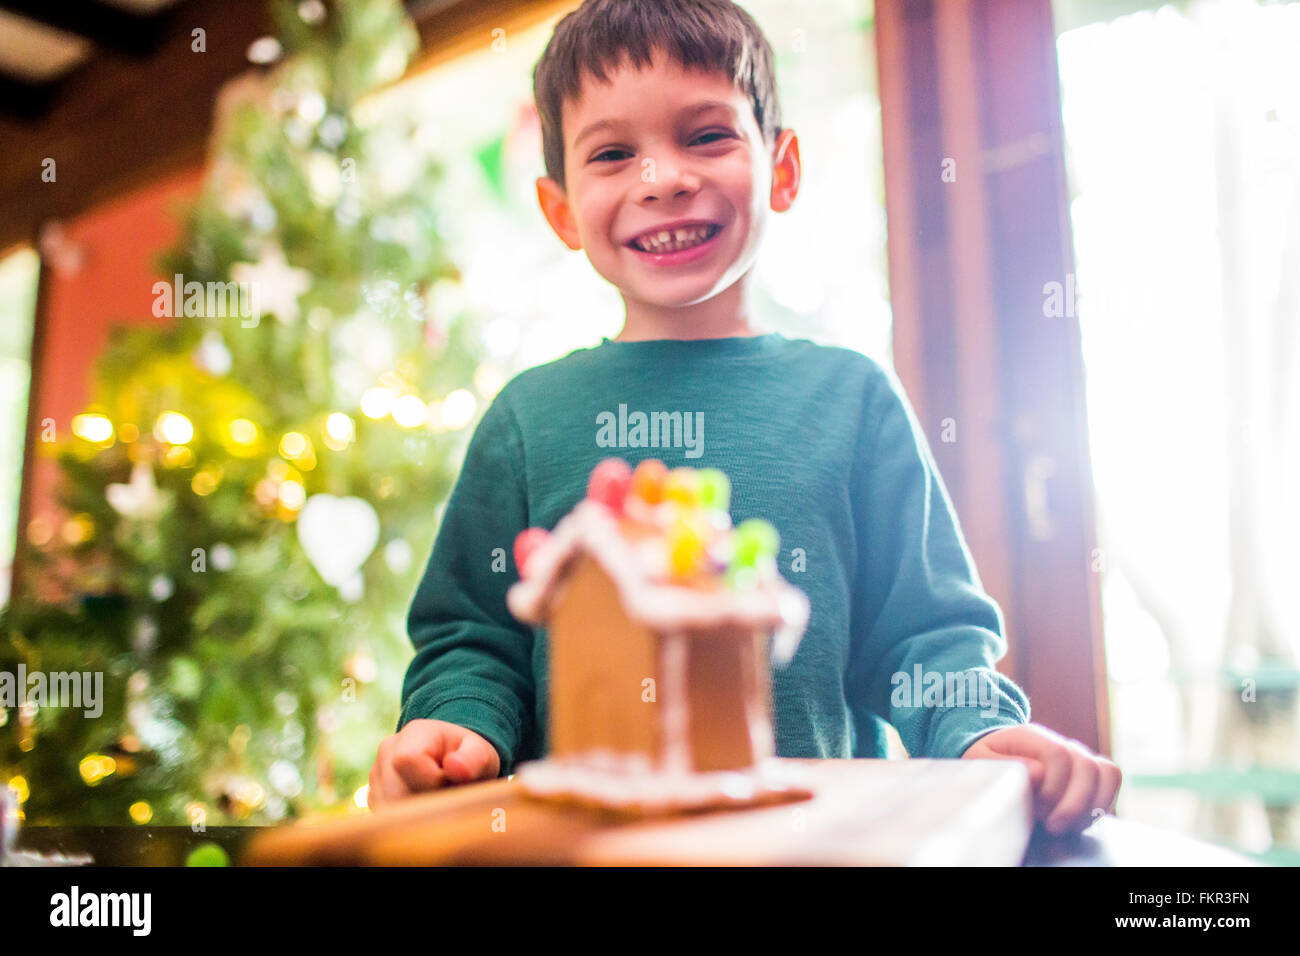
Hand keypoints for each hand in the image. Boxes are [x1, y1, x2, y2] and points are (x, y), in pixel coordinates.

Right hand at [368, 719, 500, 809]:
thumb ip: (474, 759)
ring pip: (387, 810)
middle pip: (394, 792)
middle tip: (449, 800)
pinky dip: (406, 823)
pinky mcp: (374, 797)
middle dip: (425, 805)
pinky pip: (385, 819)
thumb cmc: (469, 758)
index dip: (432, 780)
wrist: (453, 763)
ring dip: (416, 816)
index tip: (452, 783)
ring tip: (439, 803)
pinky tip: (425, 812)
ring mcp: (376, 776)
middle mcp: (387, 752)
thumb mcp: (481, 754)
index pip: (408, 760)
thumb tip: (455, 767)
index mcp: (415, 733)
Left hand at [961, 723, 1120, 834]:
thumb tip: (1038, 773)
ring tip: (1066, 825)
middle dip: (1072, 805)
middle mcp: (1062, 743)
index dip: (1053, 787)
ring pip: (1107, 774)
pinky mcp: (1089, 774)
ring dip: (1090, 807)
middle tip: (1051, 825)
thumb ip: (1006, 765)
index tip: (1037, 808)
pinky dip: (1101, 806)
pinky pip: (1111, 783)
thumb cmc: (987, 760)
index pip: (1059, 755)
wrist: (997, 756)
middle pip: (1088, 767)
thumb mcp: (982, 760)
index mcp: (1033, 736)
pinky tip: (1078, 821)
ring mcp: (1079, 757)